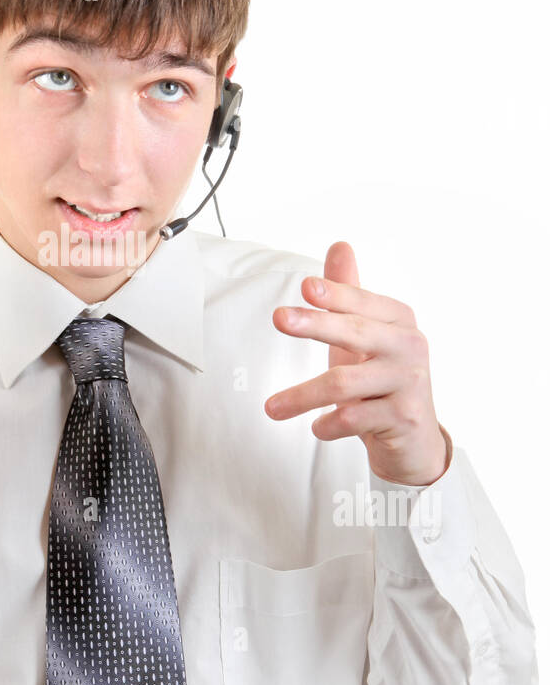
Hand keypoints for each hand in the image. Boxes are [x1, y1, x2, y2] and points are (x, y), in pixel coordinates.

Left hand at [264, 241, 448, 485]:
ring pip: (345, 383)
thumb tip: (339, 245)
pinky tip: (317, 428)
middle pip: (355, 332)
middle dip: (314, 324)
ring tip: (271, 408)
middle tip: (278, 318)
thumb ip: (347, 294)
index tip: (305, 287)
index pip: (362, 302)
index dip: (335, 294)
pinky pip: (353, 418)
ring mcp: (410, 382)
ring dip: (302, 396)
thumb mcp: (362, 336)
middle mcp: (410, 346)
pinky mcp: (405, 417)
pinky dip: (327, 425)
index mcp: (399, 320)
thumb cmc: (380, 380)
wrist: (413, 440)